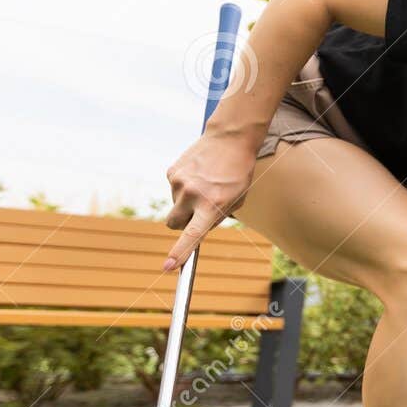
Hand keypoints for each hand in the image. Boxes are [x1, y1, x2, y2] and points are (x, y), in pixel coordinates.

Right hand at [161, 129, 257, 270]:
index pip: (192, 235)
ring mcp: (179, 183)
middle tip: (198, 212)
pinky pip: (175, 190)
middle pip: (174, 224)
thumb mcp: (237, 199)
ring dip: (187, 202)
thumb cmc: (238, 173)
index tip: (169, 267)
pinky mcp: (172, 172)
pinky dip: (185, 187)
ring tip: (206, 184)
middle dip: (181, 224)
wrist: (230, 139)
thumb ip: (217, 217)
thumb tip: (195, 228)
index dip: (180, 252)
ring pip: (175, 206)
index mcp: (212, 205)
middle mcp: (192, 195)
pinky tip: (199, 174)